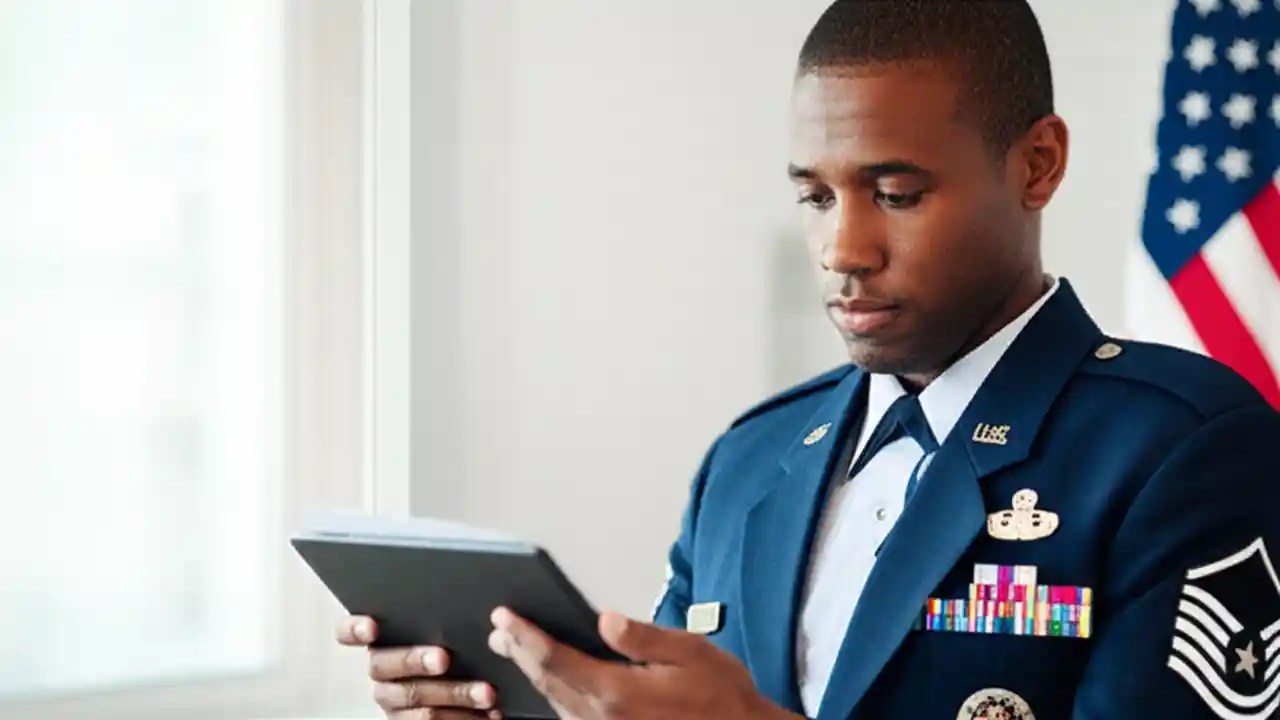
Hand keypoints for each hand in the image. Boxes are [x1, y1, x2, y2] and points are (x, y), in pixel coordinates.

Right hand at [336, 615, 502, 718]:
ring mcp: (395, 703)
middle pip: (382, 665)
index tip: (371, 627)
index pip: (349, 632)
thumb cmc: (464, 652)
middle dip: (414, 659)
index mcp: (384, 641)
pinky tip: (485, 713)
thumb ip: (445, 619)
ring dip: (453, 694)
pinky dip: (461, 717)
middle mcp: (383, 673)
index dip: (353, 629)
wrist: (480, 697)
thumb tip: (471, 601)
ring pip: (413, 698)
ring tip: (486, 692)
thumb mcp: (453, 631)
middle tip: (444, 658)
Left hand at [487, 607, 798, 719]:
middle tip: (500, 628)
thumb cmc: (721, 696)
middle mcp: (601, 718)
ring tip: (515, 648)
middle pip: (547, 681)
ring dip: (532, 672)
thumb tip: (604, 618)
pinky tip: (550, 681)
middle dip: (520, 651)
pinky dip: (552, 692)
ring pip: (554, 701)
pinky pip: (570, 715)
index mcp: (617, 692)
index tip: (505, 616)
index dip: (526, 635)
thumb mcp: (691, 653)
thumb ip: (643, 636)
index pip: (555, 659)